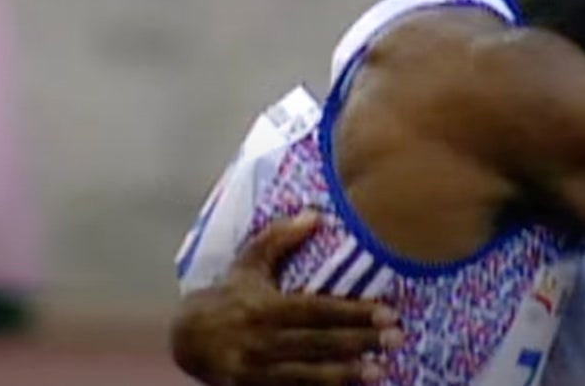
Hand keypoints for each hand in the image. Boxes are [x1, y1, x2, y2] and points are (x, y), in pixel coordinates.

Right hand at [170, 212, 403, 385]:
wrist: (186, 338)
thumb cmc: (229, 293)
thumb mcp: (249, 260)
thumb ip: (280, 236)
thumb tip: (316, 214)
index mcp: (264, 307)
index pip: (317, 310)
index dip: (353, 313)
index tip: (388, 313)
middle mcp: (261, 341)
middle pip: (319, 343)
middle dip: (360, 342)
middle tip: (397, 339)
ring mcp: (256, 371)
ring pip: (308, 375)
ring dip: (346, 374)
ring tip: (380, 370)